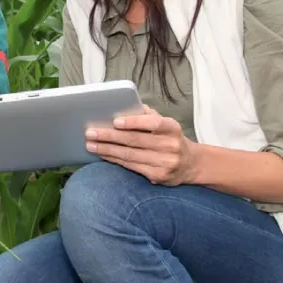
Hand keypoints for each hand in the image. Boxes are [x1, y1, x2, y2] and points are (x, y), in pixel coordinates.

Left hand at [85, 105, 200, 185]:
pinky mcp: (158, 176)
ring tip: (91, 145)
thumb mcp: (166, 124)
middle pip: (135, 140)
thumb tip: (126, 106)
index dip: (134, 122)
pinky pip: (132, 166)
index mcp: (172, 128)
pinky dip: (115, 160)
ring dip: (107, 150)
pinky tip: (103, 155)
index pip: (153, 123)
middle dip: (110, 136)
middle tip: (91, 133)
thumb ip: (148, 115)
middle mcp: (171, 146)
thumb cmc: (171, 139)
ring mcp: (165, 163)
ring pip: (130, 155)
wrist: (191, 164)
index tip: (115, 121)